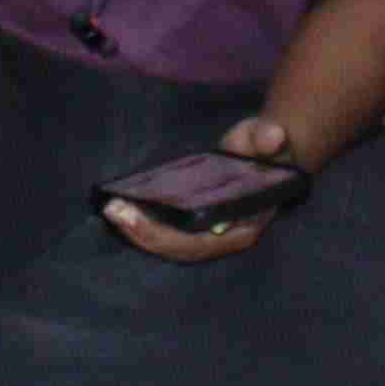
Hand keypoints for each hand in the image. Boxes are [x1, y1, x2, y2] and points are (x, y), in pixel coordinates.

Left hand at [102, 108, 291, 262]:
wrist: (265, 153)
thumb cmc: (265, 148)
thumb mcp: (268, 138)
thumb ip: (268, 137)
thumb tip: (273, 137)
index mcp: (244, 226)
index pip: (204, 243)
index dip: (172, 238)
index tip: (142, 220)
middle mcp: (224, 237)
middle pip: (180, 248)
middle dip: (145, 234)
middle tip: (114, 211)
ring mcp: (207, 234)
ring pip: (169, 245)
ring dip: (138, 232)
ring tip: (111, 210)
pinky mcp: (192, 224)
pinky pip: (165, 232)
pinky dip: (141, 224)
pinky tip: (119, 207)